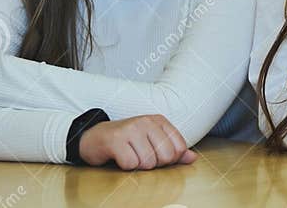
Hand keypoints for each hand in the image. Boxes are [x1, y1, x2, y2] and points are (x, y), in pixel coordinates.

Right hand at [78, 114, 196, 169]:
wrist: (93, 137)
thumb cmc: (126, 140)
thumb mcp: (152, 141)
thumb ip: (173, 149)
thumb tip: (192, 158)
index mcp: (159, 120)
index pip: (179, 147)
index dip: (170, 159)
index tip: (157, 156)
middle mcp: (146, 122)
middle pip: (165, 156)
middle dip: (154, 163)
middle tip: (141, 156)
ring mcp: (131, 130)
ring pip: (148, 162)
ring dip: (138, 165)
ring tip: (130, 155)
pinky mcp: (116, 140)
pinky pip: (131, 164)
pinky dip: (125, 166)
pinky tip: (120, 157)